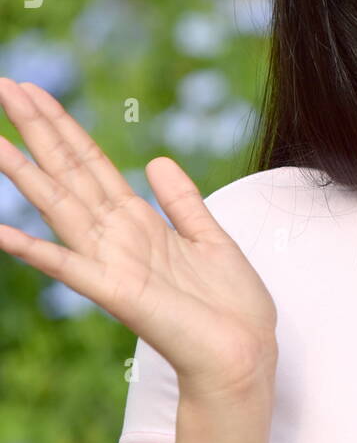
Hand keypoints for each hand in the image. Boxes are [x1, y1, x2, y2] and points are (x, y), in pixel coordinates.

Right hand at [0, 78, 277, 399]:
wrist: (246, 356)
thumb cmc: (231, 306)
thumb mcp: (210, 238)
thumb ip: (181, 200)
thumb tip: (156, 160)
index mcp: (138, 221)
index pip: (90, 162)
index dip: (63, 126)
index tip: (33, 91)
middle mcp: (117, 237)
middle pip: (69, 171)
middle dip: (38, 129)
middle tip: (3, 86)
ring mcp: (112, 263)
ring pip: (61, 207)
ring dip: (26, 174)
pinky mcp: (118, 293)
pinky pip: (70, 267)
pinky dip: (35, 251)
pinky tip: (2, 233)